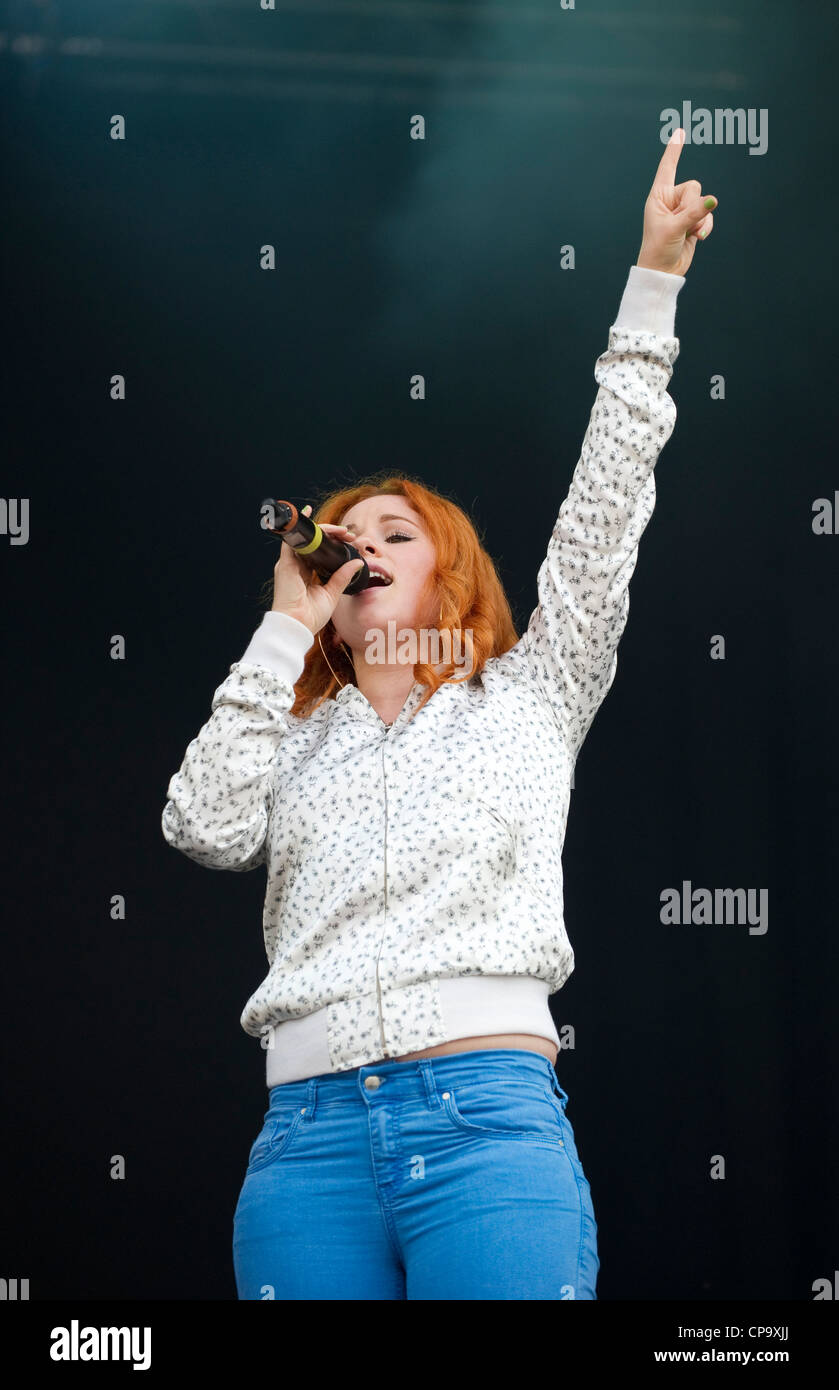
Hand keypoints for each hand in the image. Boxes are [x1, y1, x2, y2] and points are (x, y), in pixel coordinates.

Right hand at [271, 505, 364, 634]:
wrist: (297, 626)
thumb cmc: (311, 616)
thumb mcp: (332, 593)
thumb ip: (343, 577)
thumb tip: (358, 563)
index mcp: (305, 574)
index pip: (318, 551)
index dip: (332, 543)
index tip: (349, 540)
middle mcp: (296, 566)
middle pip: (313, 542)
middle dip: (331, 534)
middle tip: (348, 534)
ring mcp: (289, 563)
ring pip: (306, 538)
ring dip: (322, 530)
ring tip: (341, 530)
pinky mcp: (285, 563)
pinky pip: (291, 539)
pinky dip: (300, 526)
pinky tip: (308, 514)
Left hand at [636, 128, 717, 277]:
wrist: (663, 272)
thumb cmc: (658, 249)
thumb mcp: (674, 228)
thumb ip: (694, 213)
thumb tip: (713, 201)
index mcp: (658, 196)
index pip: (667, 168)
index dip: (674, 150)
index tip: (679, 131)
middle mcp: (671, 200)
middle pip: (694, 187)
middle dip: (692, 206)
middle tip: (680, 224)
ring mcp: (683, 210)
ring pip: (704, 202)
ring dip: (699, 220)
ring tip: (685, 233)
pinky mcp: (694, 221)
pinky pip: (708, 214)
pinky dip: (705, 226)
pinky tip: (696, 238)